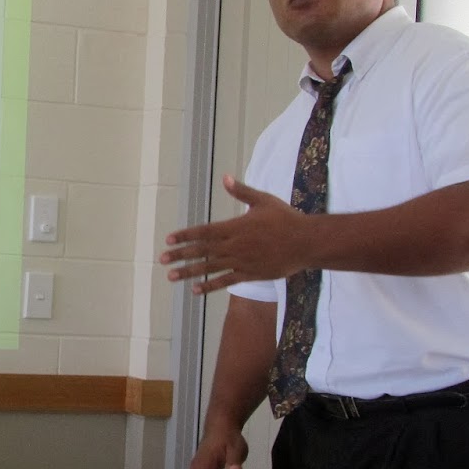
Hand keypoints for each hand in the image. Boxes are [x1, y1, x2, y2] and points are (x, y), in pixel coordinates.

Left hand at [160, 175, 314, 293]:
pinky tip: (195, 290)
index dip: (186, 235)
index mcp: (236, 226)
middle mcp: (235, 245)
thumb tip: (225, 178)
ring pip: (210, 268)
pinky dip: (210, 286)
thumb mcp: (263, 200)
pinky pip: (226, 281)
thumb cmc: (285, 218)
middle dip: (180, 255)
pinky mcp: (250, 274)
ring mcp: (242, 261)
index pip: (204, 231)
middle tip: (162, 259)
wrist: (307, 242)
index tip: (169, 239)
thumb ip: (242, 191)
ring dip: (189, 272)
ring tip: (171, 276)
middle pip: (202, 251)